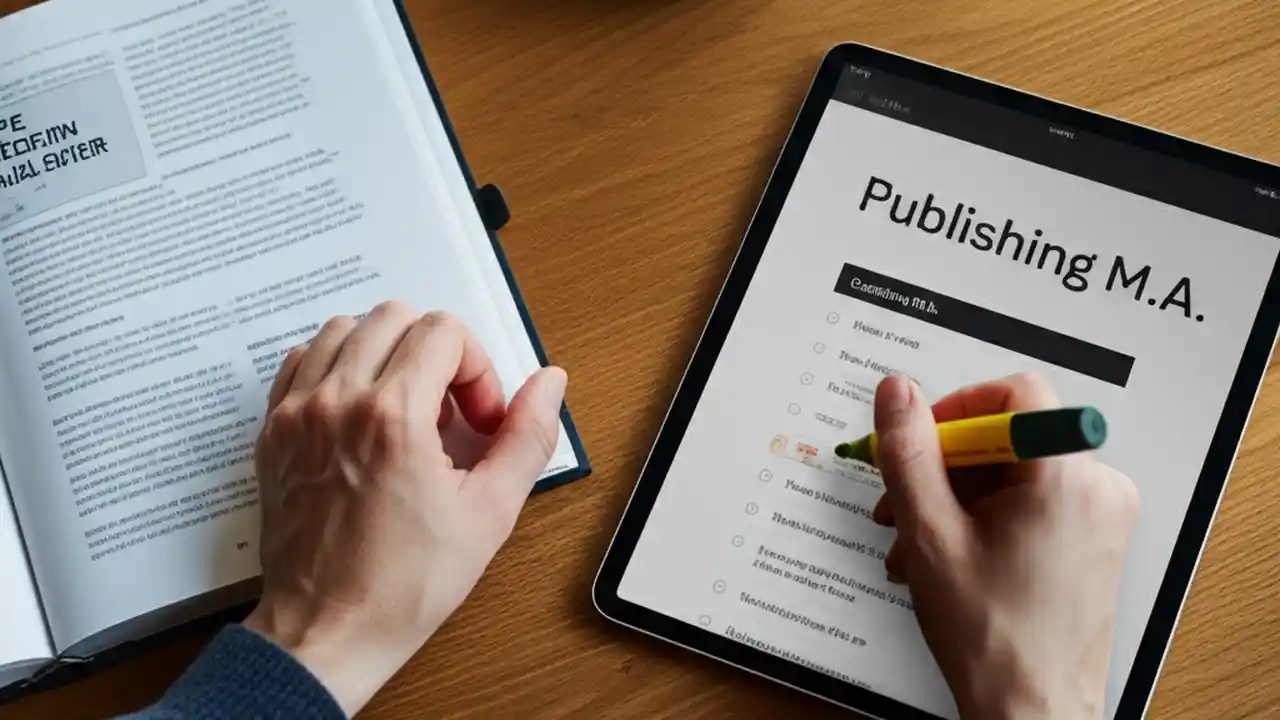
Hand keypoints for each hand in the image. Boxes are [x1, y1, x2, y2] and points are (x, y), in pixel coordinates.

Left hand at [242, 303, 566, 715]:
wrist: (328, 630)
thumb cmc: (402, 584)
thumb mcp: (489, 513)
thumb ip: (527, 437)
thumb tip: (549, 384)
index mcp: (392, 416)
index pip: (443, 331)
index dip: (477, 368)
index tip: (478, 419)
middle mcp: (337, 402)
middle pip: (396, 317)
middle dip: (437, 352)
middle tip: (449, 411)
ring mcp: (297, 414)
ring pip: (346, 328)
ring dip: (387, 353)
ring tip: (406, 408)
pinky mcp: (273, 431)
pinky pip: (303, 360)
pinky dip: (338, 367)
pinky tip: (363, 411)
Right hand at [870, 373, 1138, 719]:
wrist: (1032, 708)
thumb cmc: (996, 640)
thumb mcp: (930, 534)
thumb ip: (908, 453)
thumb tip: (897, 395)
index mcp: (1068, 479)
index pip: (1015, 393)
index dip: (957, 408)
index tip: (923, 440)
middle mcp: (1098, 488)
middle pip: (1008, 435)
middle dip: (944, 466)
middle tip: (903, 501)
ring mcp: (1100, 514)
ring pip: (1012, 471)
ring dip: (955, 497)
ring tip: (917, 539)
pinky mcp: (1092, 536)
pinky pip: (1031, 499)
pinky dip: (984, 516)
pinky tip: (948, 551)